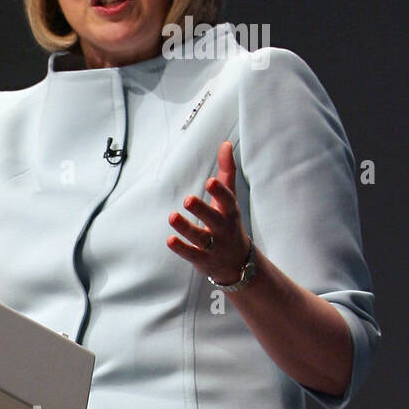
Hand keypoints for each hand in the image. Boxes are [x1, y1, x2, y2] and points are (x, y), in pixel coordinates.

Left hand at [167, 140, 251, 284]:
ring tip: (172, 216)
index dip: (220, 192)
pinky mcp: (203, 260)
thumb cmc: (229, 224)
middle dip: (202, 210)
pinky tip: (170, 240)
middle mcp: (223, 229)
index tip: (211, 181)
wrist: (238, 264)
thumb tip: (226, 144)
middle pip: (214, 219)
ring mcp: (214, 246)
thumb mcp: (230, 200)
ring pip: (200, 237)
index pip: (228, 201)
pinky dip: (181, 248)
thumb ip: (227, 172)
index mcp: (230, 213)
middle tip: (188, 199)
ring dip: (186, 228)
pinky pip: (191, 254)